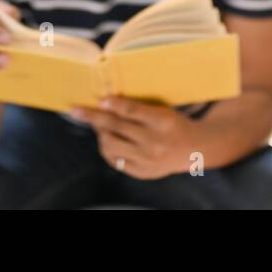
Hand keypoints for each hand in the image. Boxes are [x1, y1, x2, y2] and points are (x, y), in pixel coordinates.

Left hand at [69, 96, 196, 179]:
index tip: (99, 99)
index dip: (113, 104)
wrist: (194, 149)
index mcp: (162, 121)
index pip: (131, 110)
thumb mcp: (161, 110)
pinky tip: (105, 140)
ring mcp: (147, 160)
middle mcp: (154, 141)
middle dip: (93, 117)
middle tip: (76, 110)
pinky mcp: (142, 172)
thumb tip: (105, 103)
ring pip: (111, 144)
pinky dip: (105, 149)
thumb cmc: (173, 124)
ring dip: (99, 132)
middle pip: (116, 127)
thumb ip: (136, 108)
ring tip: (98, 125)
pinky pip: (115, 160)